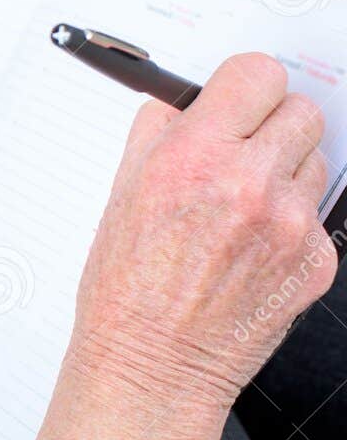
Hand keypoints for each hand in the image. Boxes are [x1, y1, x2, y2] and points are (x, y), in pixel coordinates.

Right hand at [73, 52, 333, 409]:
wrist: (154, 365)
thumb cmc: (126, 291)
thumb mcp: (121, 196)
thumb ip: (156, 137)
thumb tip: (180, 105)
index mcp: (195, 158)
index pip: (256, 74)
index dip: (244, 86)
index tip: (236, 99)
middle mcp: (250, 185)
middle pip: (301, 111)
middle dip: (270, 124)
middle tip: (243, 149)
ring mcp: (292, 225)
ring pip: (315, 160)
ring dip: (285, 171)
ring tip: (243, 205)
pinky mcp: (317, 261)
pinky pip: (318, 214)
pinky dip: (292, 220)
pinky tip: (253, 245)